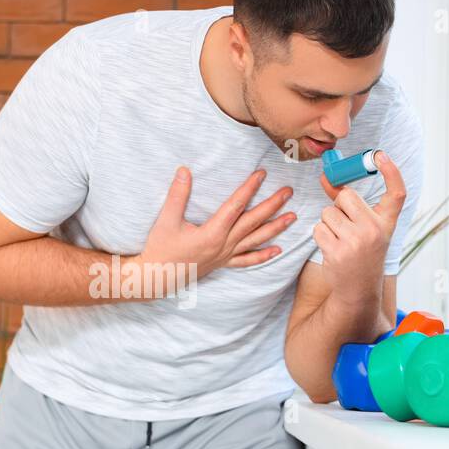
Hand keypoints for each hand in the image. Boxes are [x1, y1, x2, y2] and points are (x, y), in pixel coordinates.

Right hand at [136, 165, 295, 280]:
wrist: (156, 278)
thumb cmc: (160, 249)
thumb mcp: (166, 220)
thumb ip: (177, 195)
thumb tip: (184, 171)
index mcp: (212, 233)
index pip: (235, 206)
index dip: (249, 188)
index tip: (262, 174)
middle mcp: (223, 245)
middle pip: (253, 222)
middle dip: (272, 205)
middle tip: (288, 192)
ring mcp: (224, 256)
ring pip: (255, 241)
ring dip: (275, 228)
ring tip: (292, 217)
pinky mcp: (221, 264)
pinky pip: (246, 261)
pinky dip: (263, 256)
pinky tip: (277, 250)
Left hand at [315, 150, 405, 304]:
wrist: (358, 289)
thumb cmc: (362, 253)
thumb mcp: (365, 228)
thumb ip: (348, 203)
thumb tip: (326, 178)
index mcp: (387, 223)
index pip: (397, 192)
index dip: (391, 171)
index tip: (380, 155)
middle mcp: (375, 230)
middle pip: (347, 196)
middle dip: (339, 206)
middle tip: (346, 225)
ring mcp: (357, 241)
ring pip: (328, 213)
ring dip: (328, 224)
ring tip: (340, 240)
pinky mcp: (338, 251)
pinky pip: (318, 228)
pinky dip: (321, 236)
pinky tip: (333, 248)